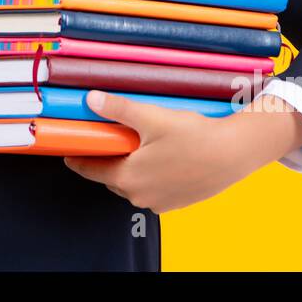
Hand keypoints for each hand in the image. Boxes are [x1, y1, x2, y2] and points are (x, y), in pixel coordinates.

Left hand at [61, 91, 278, 213]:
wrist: (233, 154)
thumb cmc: (194, 137)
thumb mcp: (151, 117)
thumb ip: (118, 109)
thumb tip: (91, 99)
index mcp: (128, 178)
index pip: (90, 170)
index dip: (78, 157)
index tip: (69, 149)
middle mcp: (140, 196)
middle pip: (111, 176)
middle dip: (107, 158)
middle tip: (109, 137)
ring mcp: (158, 202)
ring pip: (132, 183)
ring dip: (129, 166)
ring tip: (137, 143)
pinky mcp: (175, 202)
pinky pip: (152, 188)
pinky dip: (149, 174)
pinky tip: (160, 156)